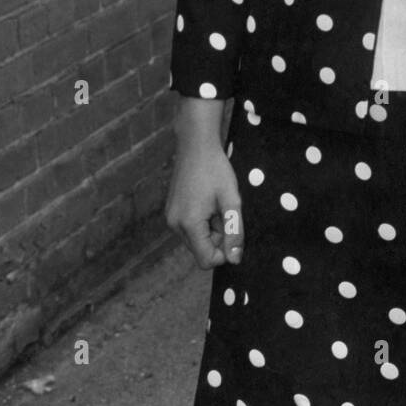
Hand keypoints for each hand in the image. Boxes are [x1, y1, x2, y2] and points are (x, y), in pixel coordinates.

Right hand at [166, 139, 243, 268]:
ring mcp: (170, 218)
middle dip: (217, 238)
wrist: (196, 145)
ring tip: (216, 205)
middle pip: (200, 250)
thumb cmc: (216, 169)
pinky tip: (207, 202)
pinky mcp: (171, 211)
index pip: (206, 260)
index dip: (224, 252)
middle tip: (225, 212)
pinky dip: (201, 222)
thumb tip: (235, 259)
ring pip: (196, 240)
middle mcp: (174, 225)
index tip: (233, 230)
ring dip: (210, 229)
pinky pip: (189, 228)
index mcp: (189, 223)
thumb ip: (234, 231)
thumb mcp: (231, 200)